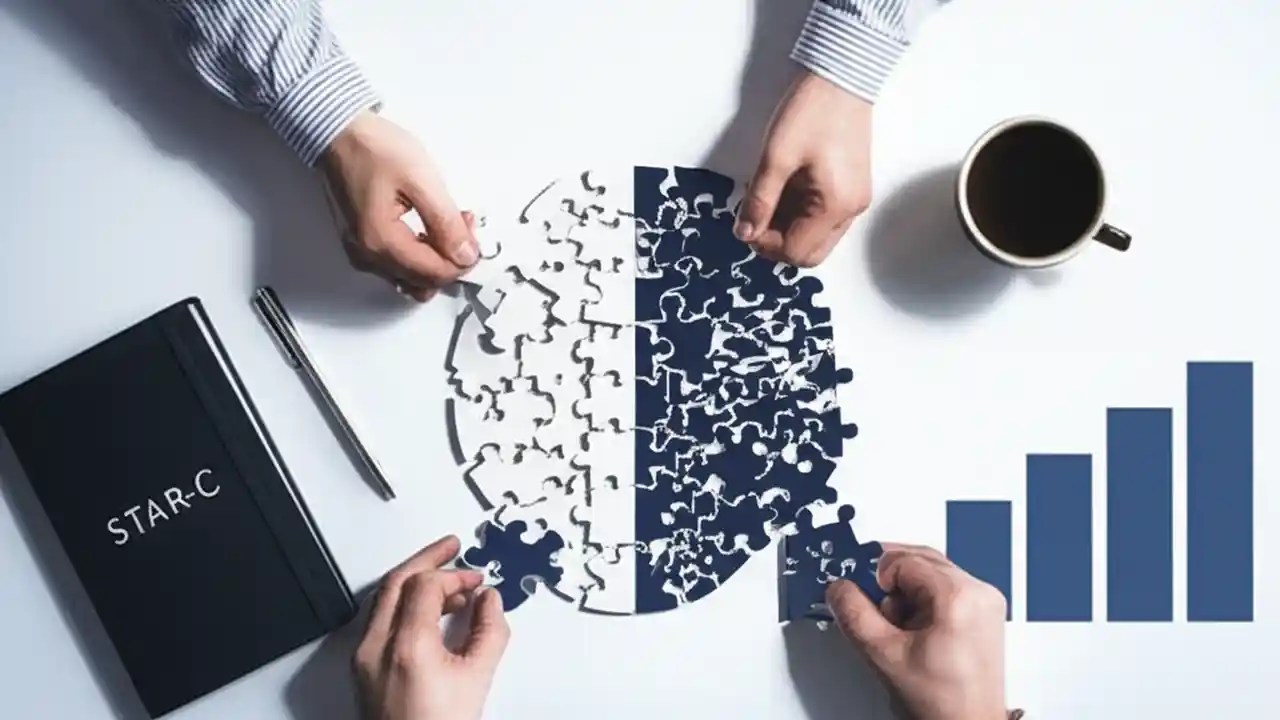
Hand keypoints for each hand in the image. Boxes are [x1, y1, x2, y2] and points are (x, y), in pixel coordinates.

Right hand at [321, 111, 478, 301]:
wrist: (337, 132)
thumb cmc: (374, 149)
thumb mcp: (421, 180)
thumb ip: (445, 222)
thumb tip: (465, 256)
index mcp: (381, 242)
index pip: (434, 274)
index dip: (462, 259)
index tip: (471, 228)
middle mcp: (367, 257)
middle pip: (424, 281)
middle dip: (451, 259)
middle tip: (463, 223)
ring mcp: (362, 253)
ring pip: (412, 278)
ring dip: (437, 258)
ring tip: (448, 222)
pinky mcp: (362, 244)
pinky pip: (399, 266)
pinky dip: (420, 254)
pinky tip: (429, 228)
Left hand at [353, 535, 508, 719]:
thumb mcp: (478, 680)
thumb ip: (490, 631)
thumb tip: (490, 600)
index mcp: (406, 647)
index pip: (425, 586)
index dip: (454, 576)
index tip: (476, 582)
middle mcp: (375, 648)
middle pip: (396, 582)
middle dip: (427, 560)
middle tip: (451, 547)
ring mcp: (363, 658)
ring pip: (383, 599)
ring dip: (414, 581)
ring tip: (444, 581)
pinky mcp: (361, 669)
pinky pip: (378, 619)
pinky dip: (402, 604)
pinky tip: (425, 610)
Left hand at [736, 71, 873, 266]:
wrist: (842, 76)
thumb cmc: (812, 111)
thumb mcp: (776, 158)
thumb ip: (759, 200)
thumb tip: (744, 233)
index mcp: (835, 206)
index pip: (797, 252)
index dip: (765, 245)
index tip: (745, 224)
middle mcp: (851, 210)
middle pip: (810, 253)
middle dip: (777, 243)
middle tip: (753, 219)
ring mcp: (854, 199)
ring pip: (816, 237)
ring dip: (787, 228)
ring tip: (766, 199)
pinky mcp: (851, 188)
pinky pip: (823, 217)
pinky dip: (799, 214)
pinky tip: (782, 191)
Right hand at [826, 544, 1008, 719]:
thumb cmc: (942, 702)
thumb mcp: (884, 655)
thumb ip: (854, 614)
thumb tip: (839, 588)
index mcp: (959, 596)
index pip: (903, 560)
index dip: (876, 578)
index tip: (861, 596)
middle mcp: (979, 591)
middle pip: (919, 559)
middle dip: (891, 583)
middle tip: (876, 612)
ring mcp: (985, 601)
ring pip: (930, 572)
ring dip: (906, 593)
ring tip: (899, 628)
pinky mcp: (984, 612)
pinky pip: (945, 588)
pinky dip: (923, 601)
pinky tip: (915, 629)